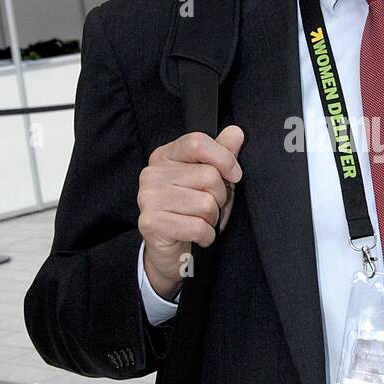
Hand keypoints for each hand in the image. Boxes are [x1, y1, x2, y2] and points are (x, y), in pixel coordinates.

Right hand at [138, 125, 243, 297]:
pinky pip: (198, 226)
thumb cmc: (191, 212)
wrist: (170, 251)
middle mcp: (152, 173)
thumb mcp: (209, 180)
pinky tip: (198, 236)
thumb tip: (236, 132)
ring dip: (212, 219)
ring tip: (202, 222)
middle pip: (208, 176)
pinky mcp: (150, 222)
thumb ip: (221, 154)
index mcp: (165, 156)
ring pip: (206, 203)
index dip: (224, 158)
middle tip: (210, 209)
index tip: (234, 175)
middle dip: (220, 197)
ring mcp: (148, 198)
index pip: (197, 142)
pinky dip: (206, 236)